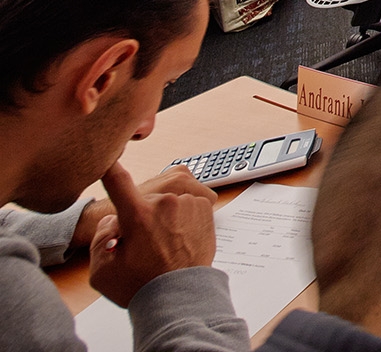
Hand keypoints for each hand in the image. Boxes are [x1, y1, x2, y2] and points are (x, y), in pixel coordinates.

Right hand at [87, 163, 217, 307]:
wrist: (179, 296)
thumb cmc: (140, 286)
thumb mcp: (101, 270)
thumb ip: (100, 238)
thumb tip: (114, 220)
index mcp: (136, 214)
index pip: (116, 181)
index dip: (110, 169)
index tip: (108, 158)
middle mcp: (164, 202)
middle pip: (145, 200)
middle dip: (141, 216)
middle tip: (142, 243)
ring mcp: (188, 203)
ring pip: (168, 203)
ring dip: (165, 216)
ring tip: (163, 244)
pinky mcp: (206, 209)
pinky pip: (189, 205)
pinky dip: (183, 218)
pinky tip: (179, 239)